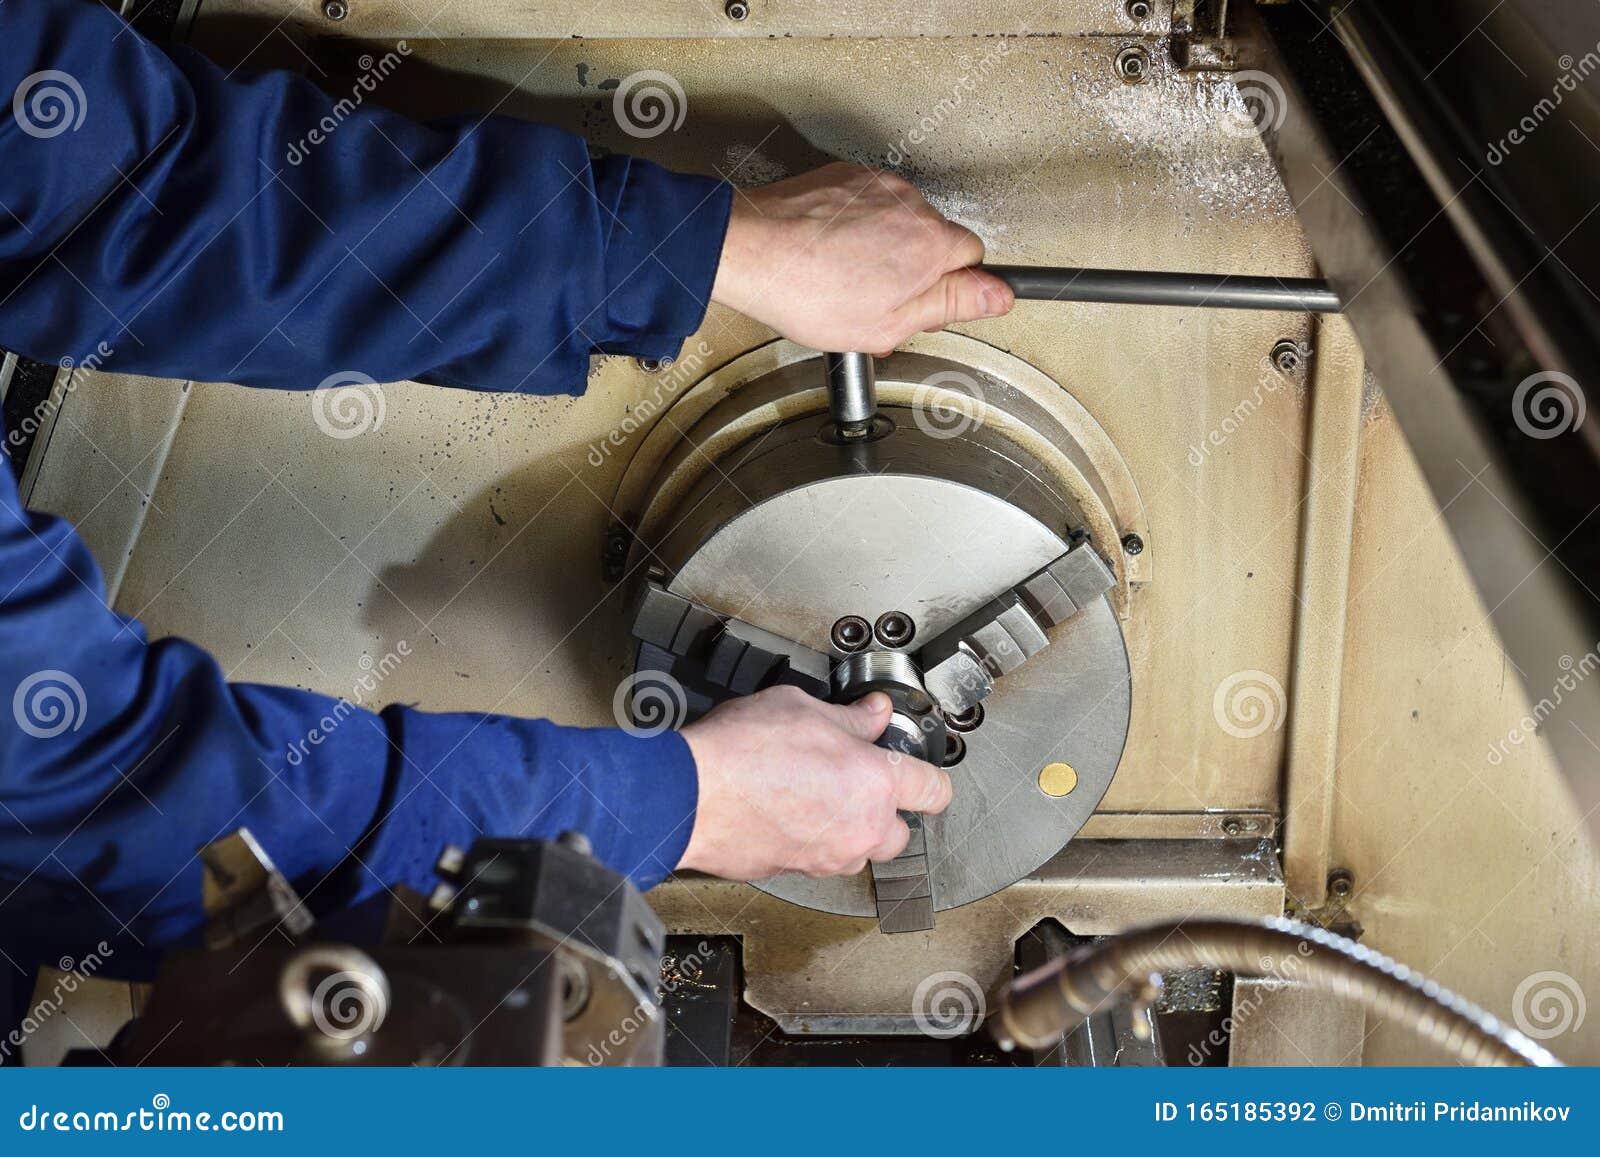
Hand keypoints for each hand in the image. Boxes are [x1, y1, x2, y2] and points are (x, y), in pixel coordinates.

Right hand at [677, 685, 953, 879]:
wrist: (688, 796)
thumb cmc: (740, 752)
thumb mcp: (802, 708)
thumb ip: (850, 717)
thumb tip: (873, 714)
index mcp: (874, 782)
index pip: (934, 790)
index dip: (930, 778)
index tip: (921, 771)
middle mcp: (859, 828)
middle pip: (900, 832)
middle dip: (884, 810)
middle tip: (857, 779)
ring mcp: (827, 857)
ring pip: (856, 850)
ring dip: (846, 828)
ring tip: (813, 792)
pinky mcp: (795, 872)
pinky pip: (817, 857)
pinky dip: (810, 838)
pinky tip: (785, 808)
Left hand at [711, 162, 1014, 354]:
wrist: (751, 252)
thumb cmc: (809, 293)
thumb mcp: (889, 325)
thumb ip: (951, 305)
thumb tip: (998, 295)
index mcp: (931, 246)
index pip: (975, 259)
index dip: (953, 286)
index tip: (933, 300)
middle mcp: (913, 206)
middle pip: (938, 237)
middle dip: (918, 266)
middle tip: (880, 297)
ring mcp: (879, 185)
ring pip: (903, 219)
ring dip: (886, 244)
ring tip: (847, 274)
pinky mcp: (849, 175)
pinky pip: (871, 202)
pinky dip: (859, 224)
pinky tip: (833, 250)